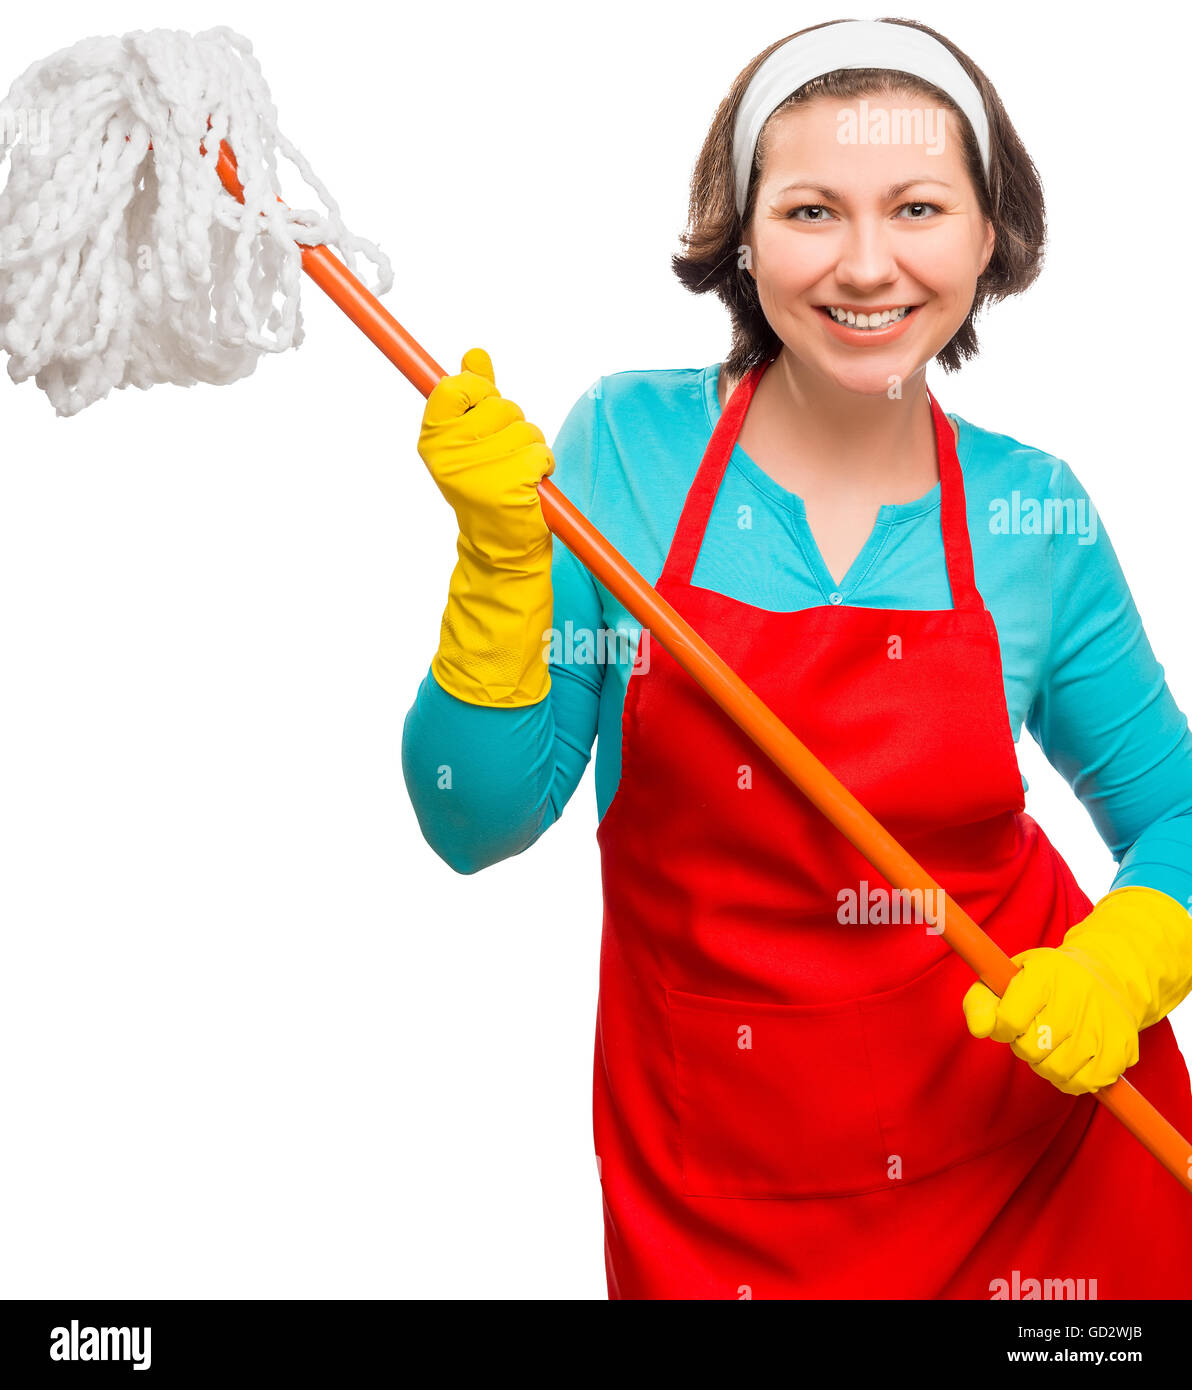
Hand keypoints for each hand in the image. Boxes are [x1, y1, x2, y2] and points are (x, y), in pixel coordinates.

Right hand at [417, 348, 554, 565]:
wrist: (498, 544)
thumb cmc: (485, 485)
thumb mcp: (470, 438)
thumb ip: (474, 395)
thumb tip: (475, 355)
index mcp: (432, 438)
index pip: (455, 386)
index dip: (481, 391)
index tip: (486, 408)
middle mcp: (447, 454)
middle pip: (500, 406)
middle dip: (514, 425)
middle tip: (503, 456)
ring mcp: (476, 471)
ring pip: (525, 430)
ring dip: (531, 448)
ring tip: (517, 473)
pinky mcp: (506, 487)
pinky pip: (540, 453)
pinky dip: (544, 466)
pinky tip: (531, 484)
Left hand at [962, 944, 1138, 1094]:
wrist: (1108, 977)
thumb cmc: (1046, 981)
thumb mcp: (1008, 977)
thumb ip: (981, 1002)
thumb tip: (979, 1029)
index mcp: (1045, 973)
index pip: (1009, 1020)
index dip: (1003, 1028)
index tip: (1009, 1022)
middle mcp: (1078, 996)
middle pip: (1031, 1048)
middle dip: (1024, 1044)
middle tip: (1036, 1028)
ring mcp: (1103, 1024)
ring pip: (1055, 1070)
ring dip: (1045, 1063)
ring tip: (1053, 1041)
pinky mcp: (1121, 1050)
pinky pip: (1082, 1084)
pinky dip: (1070, 1078)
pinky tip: (1072, 1056)